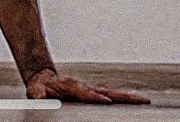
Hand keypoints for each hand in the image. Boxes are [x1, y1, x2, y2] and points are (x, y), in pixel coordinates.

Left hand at [25, 68, 150, 104]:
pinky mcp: (93, 94)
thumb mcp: (35, 91)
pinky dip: (123, 98)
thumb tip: (39, 96)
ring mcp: (90, 90)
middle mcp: (84, 87)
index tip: (107, 101)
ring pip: (112, 93)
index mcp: (71, 86)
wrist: (43, 79)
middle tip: (140, 98)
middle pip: (106, 91)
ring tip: (144, 100)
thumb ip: (37, 94)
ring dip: (128, 97)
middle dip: (123, 96)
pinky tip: (135, 101)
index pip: (86, 93)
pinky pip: (110, 96)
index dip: (95, 97)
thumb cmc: (40, 88)